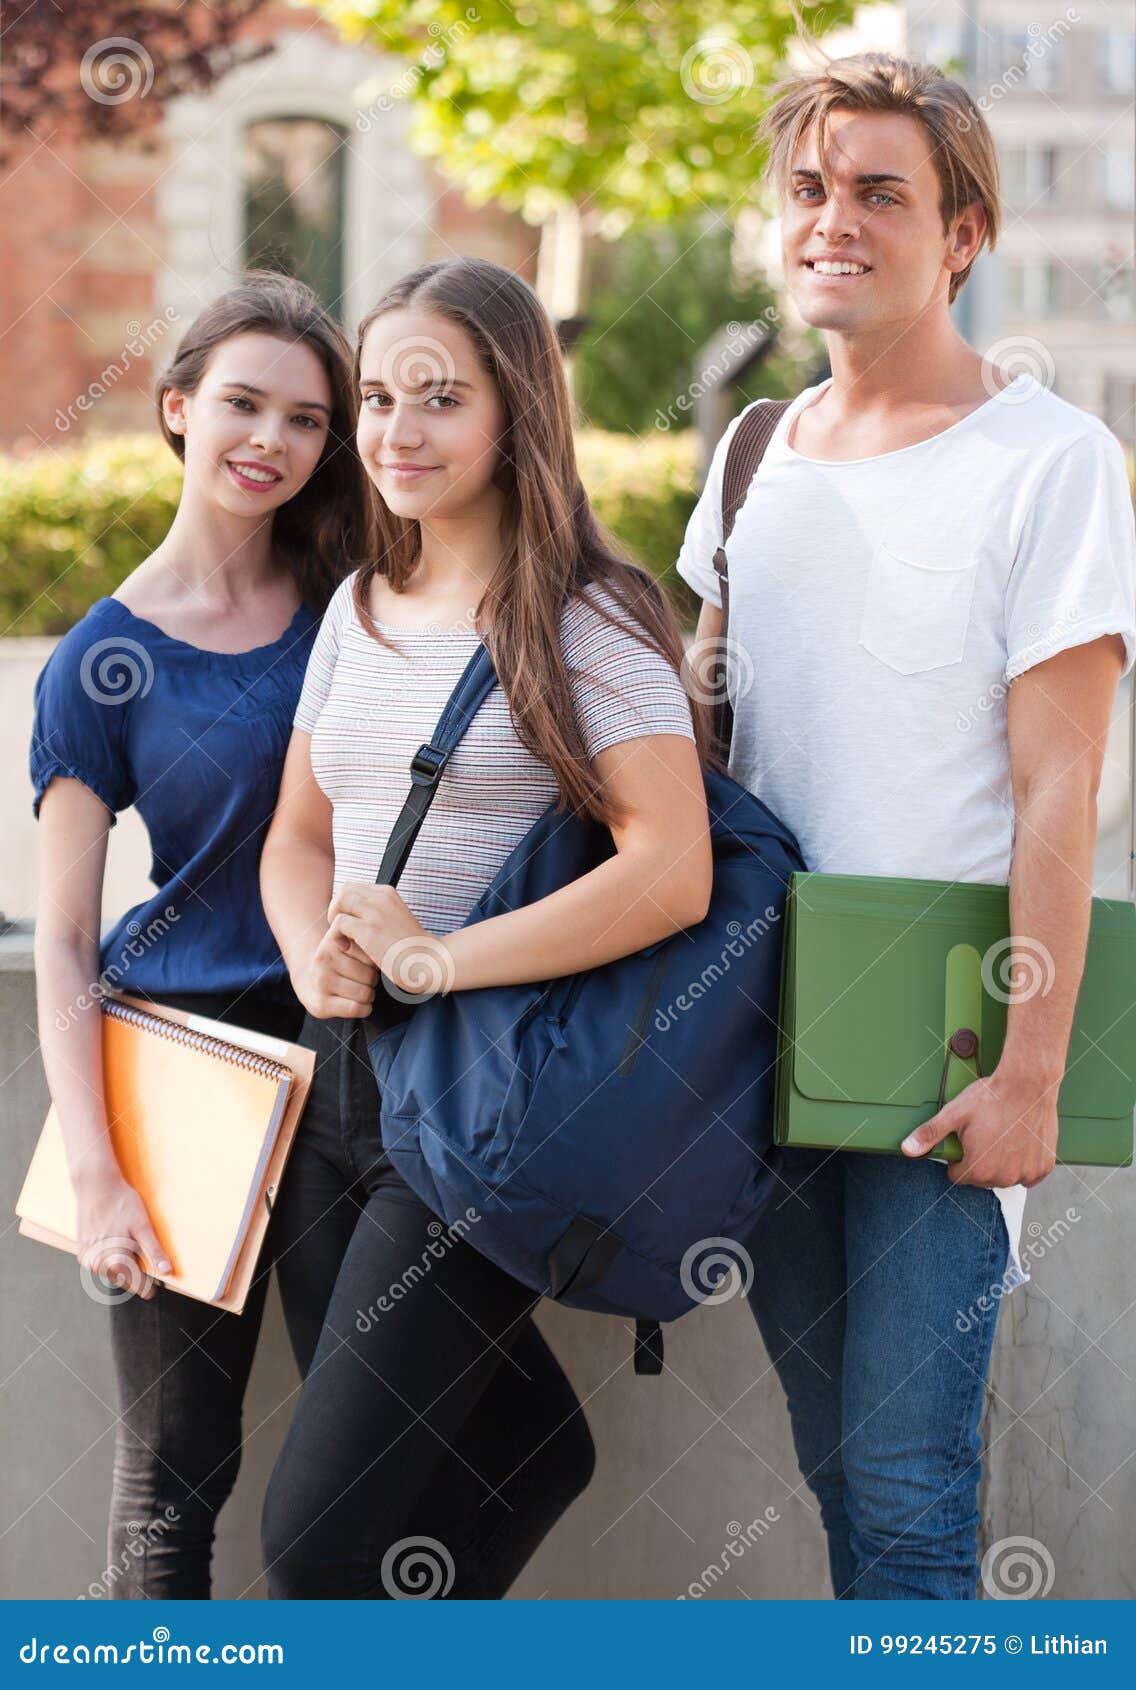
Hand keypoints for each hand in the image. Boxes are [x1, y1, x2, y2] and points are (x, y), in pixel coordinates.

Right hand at [74, 1167, 171, 1299]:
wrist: (96, 1186)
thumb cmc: (120, 1203)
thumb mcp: (143, 1226)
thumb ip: (154, 1251)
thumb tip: (167, 1272)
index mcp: (113, 1261)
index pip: (134, 1283)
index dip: (146, 1287)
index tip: (154, 1290)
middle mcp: (96, 1263)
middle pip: (121, 1279)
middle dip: (134, 1277)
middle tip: (146, 1272)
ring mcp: (87, 1257)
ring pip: (109, 1272)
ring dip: (121, 1269)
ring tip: (132, 1256)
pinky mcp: (82, 1250)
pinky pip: (99, 1263)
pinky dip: (110, 1260)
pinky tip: (117, 1248)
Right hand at [294, 925, 377, 1019]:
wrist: (307, 978)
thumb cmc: (338, 960)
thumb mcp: (348, 942)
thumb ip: (365, 940)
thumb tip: (391, 952)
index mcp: (334, 939)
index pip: (373, 956)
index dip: (377, 962)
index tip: (370, 963)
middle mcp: (324, 959)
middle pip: (371, 976)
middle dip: (373, 980)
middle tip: (365, 979)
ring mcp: (321, 982)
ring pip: (365, 993)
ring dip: (369, 995)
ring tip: (361, 990)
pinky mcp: (321, 1004)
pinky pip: (355, 1008)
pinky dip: (365, 1009)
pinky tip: (360, 1004)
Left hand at [326, 883, 454, 1000]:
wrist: (429, 961)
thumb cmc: (411, 947)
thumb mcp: (395, 919)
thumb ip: (376, 912)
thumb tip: (351, 915)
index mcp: (387, 893)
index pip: (353, 887)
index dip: (345, 903)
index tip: (349, 921)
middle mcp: (381, 897)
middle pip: (343, 890)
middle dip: (336, 908)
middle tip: (341, 929)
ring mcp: (375, 913)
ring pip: (339, 902)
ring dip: (335, 920)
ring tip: (343, 937)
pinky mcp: (369, 931)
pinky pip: (340, 923)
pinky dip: (337, 936)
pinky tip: (346, 948)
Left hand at [901, 1065, 1059, 1187]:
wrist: (1028, 1084)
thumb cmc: (991, 1097)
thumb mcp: (953, 1114)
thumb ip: (929, 1134)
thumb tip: (907, 1150)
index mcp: (977, 1170)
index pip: (958, 1176)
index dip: (958, 1158)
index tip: (966, 1140)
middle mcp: (1002, 1178)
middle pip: (982, 1178)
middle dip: (980, 1161)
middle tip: (984, 1133)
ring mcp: (1025, 1174)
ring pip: (1005, 1176)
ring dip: (1002, 1163)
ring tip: (1003, 1135)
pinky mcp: (1043, 1167)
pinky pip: (1029, 1175)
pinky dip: (1024, 1163)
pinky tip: (1020, 1142)